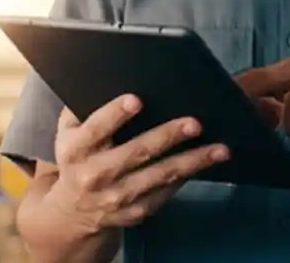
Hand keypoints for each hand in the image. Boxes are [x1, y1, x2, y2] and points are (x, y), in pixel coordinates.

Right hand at [43, 94, 230, 233]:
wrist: (73, 212)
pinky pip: (167, 190)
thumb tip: (111, 77)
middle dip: (167, 136)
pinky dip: (189, 175)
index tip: (137, 99)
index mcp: (76, 150)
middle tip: (194, 122)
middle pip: (136, 152)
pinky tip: (209, 161)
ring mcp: (117, 197)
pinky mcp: (137, 211)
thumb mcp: (70, 134)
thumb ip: (84, 109)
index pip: (95, 129)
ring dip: (193, 160)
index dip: (115, 114)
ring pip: (160, 176)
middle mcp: (95, 175)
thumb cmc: (78, 158)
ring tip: (220, 148)